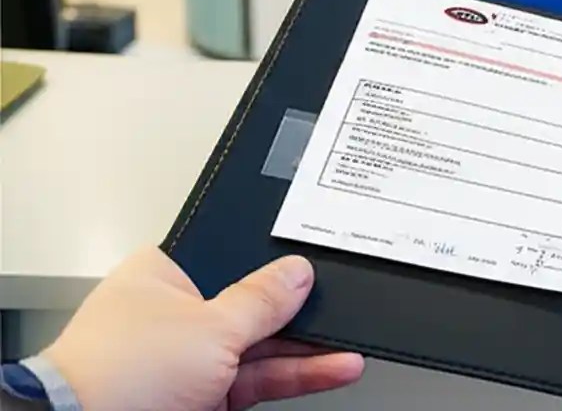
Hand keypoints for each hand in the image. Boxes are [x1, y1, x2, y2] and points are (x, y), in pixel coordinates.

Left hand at [39, 246, 363, 410]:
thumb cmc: (120, 372)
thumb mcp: (210, 325)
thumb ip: (263, 298)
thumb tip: (298, 271)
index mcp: (163, 275)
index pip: (233, 259)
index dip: (274, 265)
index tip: (315, 270)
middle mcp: (175, 314)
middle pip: (252, 306)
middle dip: (297, 312)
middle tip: (340, 308)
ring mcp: (189, 359)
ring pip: (260, 347)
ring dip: (306, 349)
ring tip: (349, 347)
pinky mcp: (202, 396)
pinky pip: (258, 377)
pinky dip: (295, 374)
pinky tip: (331, 368)